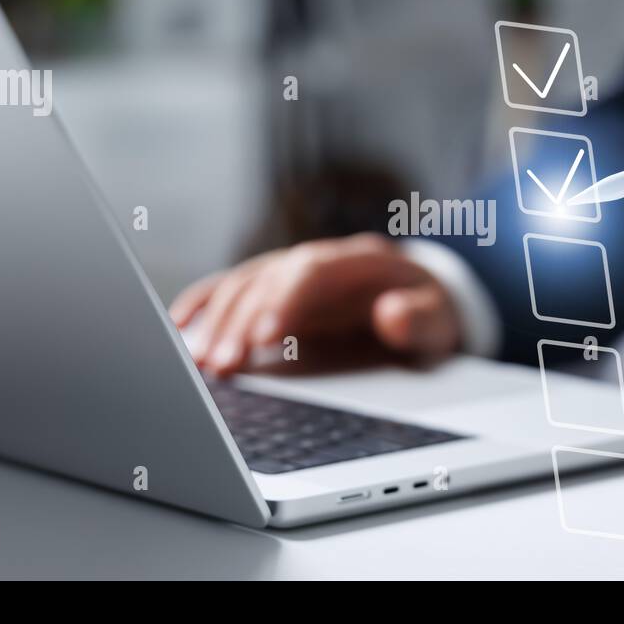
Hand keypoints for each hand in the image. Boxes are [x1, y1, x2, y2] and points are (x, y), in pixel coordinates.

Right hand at [168, 233, 460, 374]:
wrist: (424, 295)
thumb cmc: (431, 311)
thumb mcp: (442, 319)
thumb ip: (420, 319)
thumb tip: (392, 313)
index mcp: (360, 261)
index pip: (313, 271)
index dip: (286, 300)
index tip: (266, 335)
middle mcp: (319, 259)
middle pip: (270, 280)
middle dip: (243, 321)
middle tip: (225, 364)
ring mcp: (293, 269)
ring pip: (246, 285)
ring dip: (220, 321)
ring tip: (204, 363)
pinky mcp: (275, 285)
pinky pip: (234, 287)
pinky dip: (205, 302)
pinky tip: (181, 326)